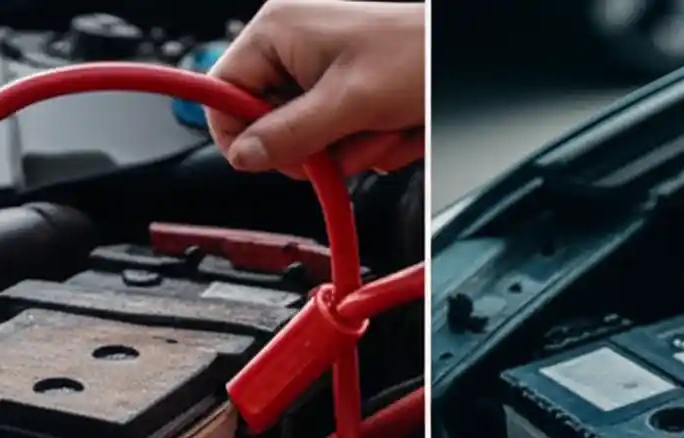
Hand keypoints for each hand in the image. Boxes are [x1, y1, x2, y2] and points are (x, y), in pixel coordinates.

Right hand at [207, 0, 424, 178]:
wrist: (461, 54)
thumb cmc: (417, 55)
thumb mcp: (347, 104)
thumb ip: (289, 134)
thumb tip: (244, 157)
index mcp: (276, 31)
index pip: (222, 93)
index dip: (240, 135)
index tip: (270, 161)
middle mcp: (292, 45)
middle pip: (268, 123)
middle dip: (314, 146)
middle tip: (346, 141)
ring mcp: (320, 68)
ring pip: (308, 138)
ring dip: (349, 148)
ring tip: (382, 127)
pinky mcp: (345, 89)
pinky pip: (337, 136)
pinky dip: (366, 141)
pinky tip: (391, 126)